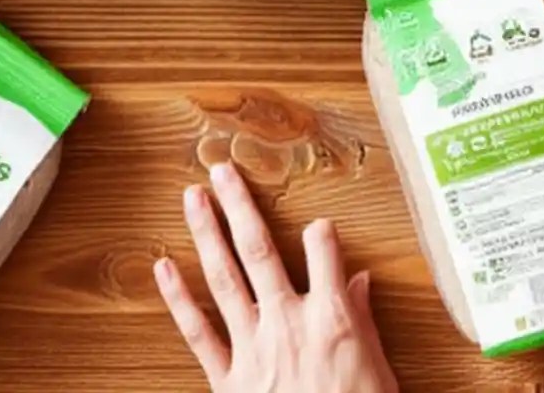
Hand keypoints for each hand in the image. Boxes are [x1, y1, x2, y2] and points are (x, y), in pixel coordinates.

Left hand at [154, 162, 398, 392]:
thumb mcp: (379, 371)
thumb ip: (364, 322)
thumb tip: (359, 283)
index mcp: (332, 319)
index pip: (324, 253)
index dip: (321, 233)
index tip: (318, 223)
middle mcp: (288, 324)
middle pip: (260, 252)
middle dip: (241, 207)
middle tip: (223, 172)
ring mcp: (253, 349)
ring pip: (225, 280)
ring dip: (207, 235)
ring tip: (193, 199)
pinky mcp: (228, 380)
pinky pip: (199, 333)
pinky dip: (179, 300)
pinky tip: (164, 268)